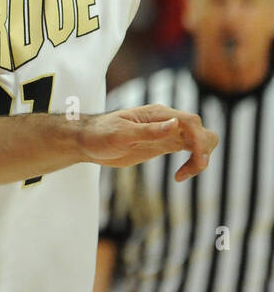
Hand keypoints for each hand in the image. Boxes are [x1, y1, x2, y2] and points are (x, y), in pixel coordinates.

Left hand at [79, 104, 216, 180]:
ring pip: (199, 141)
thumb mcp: (121, 134)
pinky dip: (192, 163)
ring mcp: (166, 133)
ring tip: (183, 175)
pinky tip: (179, 177)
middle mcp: (166, 122)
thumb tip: (175, 124)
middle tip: (193, 170)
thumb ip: (149, 130)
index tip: (197, 160)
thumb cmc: (100, 135)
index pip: (190, 122)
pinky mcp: (163, 145)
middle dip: (204, 150)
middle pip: (201, 131)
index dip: (199, 140)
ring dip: (200, 158)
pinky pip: (189, 150)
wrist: (87, 142)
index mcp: (157, 114)